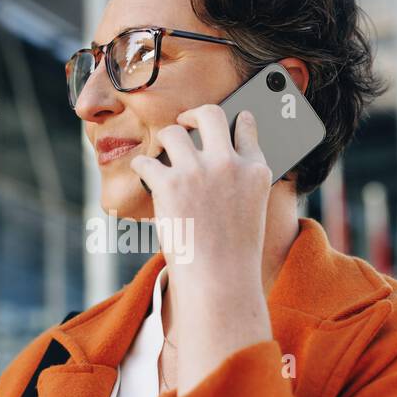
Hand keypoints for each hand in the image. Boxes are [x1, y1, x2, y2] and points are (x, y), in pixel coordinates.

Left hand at [130, 105, 271, 282]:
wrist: (220, 282)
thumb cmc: (233, 255)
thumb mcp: (250, 212)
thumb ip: (239, 182)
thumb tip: (217, 164)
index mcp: (255, 170)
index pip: (247, 127)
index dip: (235, 120)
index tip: (228, 120)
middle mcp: (229, 163)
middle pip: (211, 114)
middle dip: (194, 114)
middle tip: (184, 122)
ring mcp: (198, 171)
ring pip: (174, 133)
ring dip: (164, 143)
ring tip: (161, 156)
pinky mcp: (169, 184)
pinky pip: (147, 162)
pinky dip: (142, 167)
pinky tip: (142, 173)